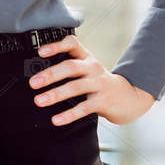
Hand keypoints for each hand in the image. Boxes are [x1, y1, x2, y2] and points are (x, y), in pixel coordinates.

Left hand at [29, 33, 155, 125]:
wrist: (130, 97)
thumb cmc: (101, 83)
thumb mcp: (88, 70)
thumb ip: (69, 68)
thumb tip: (40, 74)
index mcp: (87, 58)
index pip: (72, 44)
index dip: (56, 46)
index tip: (40, 52)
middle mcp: (93, 68)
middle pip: (71, 67)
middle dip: (51, 74)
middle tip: (34, 82)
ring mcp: (99, 85)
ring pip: (75, 87)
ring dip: (55, 94)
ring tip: (40, 100)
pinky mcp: (103, 101)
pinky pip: (84, 108)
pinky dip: (69, 114)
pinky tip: (57, 119)